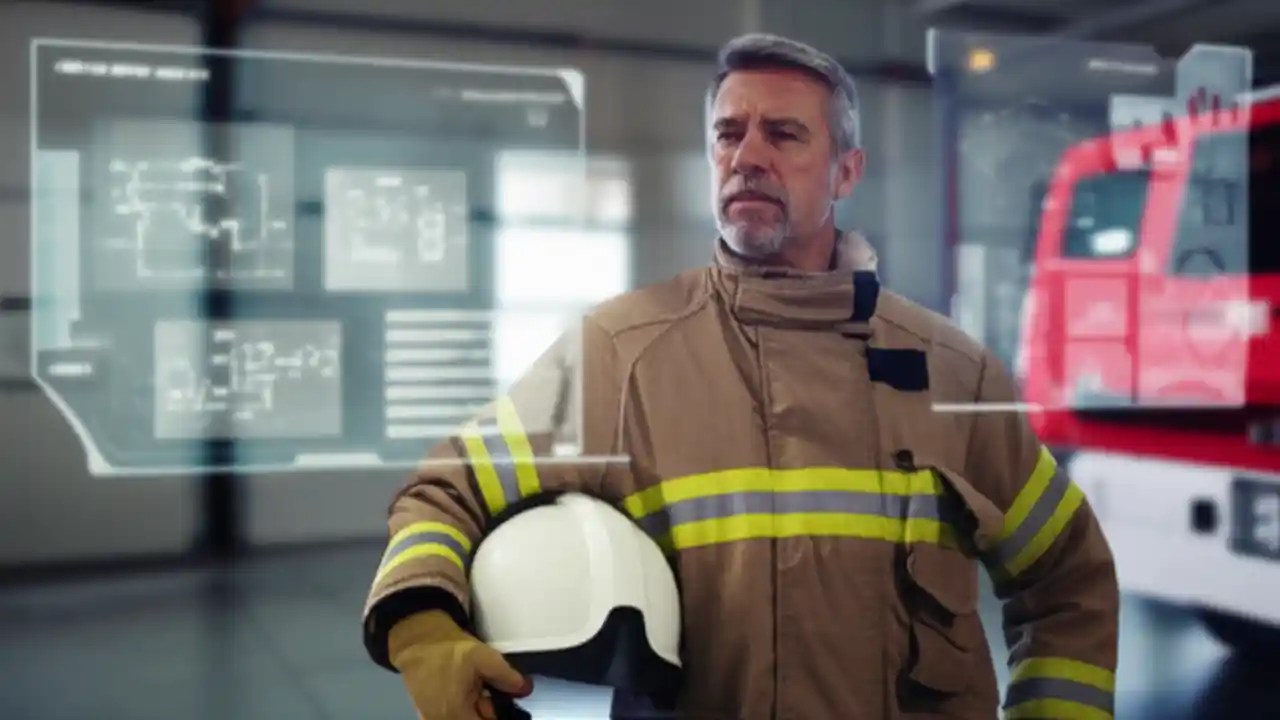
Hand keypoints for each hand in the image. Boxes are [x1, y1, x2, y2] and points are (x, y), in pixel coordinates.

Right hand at [390, 610, 533, 719]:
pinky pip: (449, 717)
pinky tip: (466, 695)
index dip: (497, 715)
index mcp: (457, 714)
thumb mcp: (484, 657)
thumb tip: (525, 689)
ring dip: (474, 711)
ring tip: (478, 693)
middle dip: (486, 712)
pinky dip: (461, 710)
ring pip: (463, 718)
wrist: (418, 641)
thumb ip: (506, 677)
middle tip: (489, 694)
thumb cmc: (450, 650)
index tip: (501, 704)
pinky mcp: (425, 715)